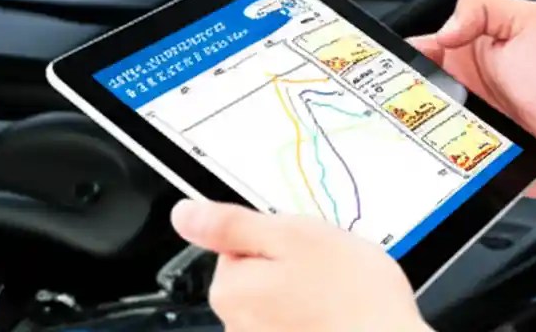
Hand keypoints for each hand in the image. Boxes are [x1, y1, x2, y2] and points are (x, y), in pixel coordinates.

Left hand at [171, 199, 431, 331]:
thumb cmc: (352, 297)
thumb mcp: (292, 235)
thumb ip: (231, 224)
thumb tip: (183, 214)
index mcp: (232, 287)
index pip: (238, 243)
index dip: (277, 237)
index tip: (304, 243)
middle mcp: (238, 325)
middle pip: (259, 275)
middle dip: (291, 266)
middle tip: (328, 266)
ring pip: (282, 301)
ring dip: (307, 294)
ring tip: (341, 293)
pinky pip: (299, 324)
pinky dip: (319, 319)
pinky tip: (341, 316)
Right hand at [409, 0, 535, 197]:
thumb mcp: (528, 21)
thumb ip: (481, 7)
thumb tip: (442, 30)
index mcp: (466, 52)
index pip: (415, 51)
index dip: (397, 58)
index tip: (390, 66)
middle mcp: (460, 88)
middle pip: (409, 93)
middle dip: (401, 98)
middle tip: (411, 99)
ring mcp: (464, 124)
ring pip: (420, 130)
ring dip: (419, 130)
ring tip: (433, 127)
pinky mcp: (470, 158)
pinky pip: (441, 160)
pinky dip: (437, 158)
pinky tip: (445, 154)